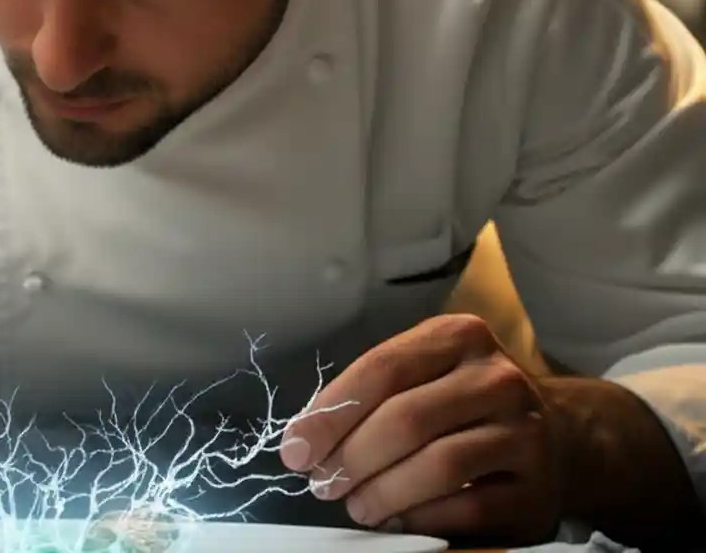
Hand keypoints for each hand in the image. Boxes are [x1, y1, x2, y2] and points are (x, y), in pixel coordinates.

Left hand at [280, 313, 561, 543]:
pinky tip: (398, 519)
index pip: (381, 369)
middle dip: (351, 458)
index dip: (330, 413)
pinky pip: (468, 508)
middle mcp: (497, 378)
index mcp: (459, 336)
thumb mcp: (423, 372)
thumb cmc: (465, 402)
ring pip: (438, 466)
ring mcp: (524, 433)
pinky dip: (421, 517)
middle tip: (323, 483)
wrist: (561, 436)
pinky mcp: (537, 489)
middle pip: (406, 419)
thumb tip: (306, 437)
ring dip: (382, 493)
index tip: (296, 449)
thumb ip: (369, 393)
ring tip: (356, 505)